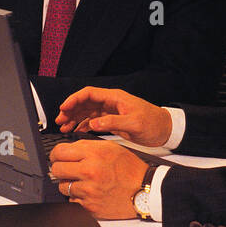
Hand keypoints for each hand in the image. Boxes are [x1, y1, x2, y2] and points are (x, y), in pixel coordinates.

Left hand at [48, 141, 146, 218]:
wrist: (144, 190)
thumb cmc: (129, 168)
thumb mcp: (110, 147)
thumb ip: (86, 147)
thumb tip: (66, 150)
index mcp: (93, 154)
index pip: (59, 152)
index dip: (56, 154)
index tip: (57, 157)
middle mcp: (89, 171)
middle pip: (56, 169)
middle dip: (60, 169)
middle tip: (67, 169)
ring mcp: (89, 191)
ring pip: (62, 186)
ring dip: (69, 184)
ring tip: (82, 181)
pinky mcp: (90, 206)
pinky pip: (72, 200)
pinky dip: (77, 197)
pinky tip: (88, 192)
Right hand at [55, 87, 172, 146]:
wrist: (165, 130)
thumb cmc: (153, 123)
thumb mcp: (134, 123)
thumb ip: (113, 122)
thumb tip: (94, 124)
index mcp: (115, 98)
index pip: (89, 94)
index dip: (74, 99)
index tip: (63, 108)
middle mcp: (110, 103)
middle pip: (85, 103)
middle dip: (70, 110)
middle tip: (60, 120)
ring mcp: (110, 112)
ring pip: (87, 112)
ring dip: (75, 119)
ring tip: (64, 128)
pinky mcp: (112, 122)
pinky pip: (93, 122)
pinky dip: (83, 126)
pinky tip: (76, 132)